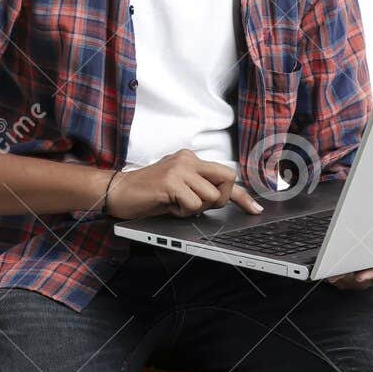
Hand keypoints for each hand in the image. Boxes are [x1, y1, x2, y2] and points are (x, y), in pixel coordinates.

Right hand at [103, 150, 264, 219]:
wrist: (117, 191)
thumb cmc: (148, 193)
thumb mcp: (179, 189)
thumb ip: (200, 190)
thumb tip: (224, 199)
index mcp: (191, 159)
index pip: (227, 174)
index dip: (243, 195)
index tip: (255, 208)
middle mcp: (188, 160)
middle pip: (227, 180)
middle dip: (219, 200)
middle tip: (196, 205)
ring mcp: (180, 169)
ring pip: (211, 196)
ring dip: (196, 208)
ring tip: (176, 204)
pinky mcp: (171, 182)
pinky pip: (193, 204)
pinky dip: (183, 212)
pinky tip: (168, 206)